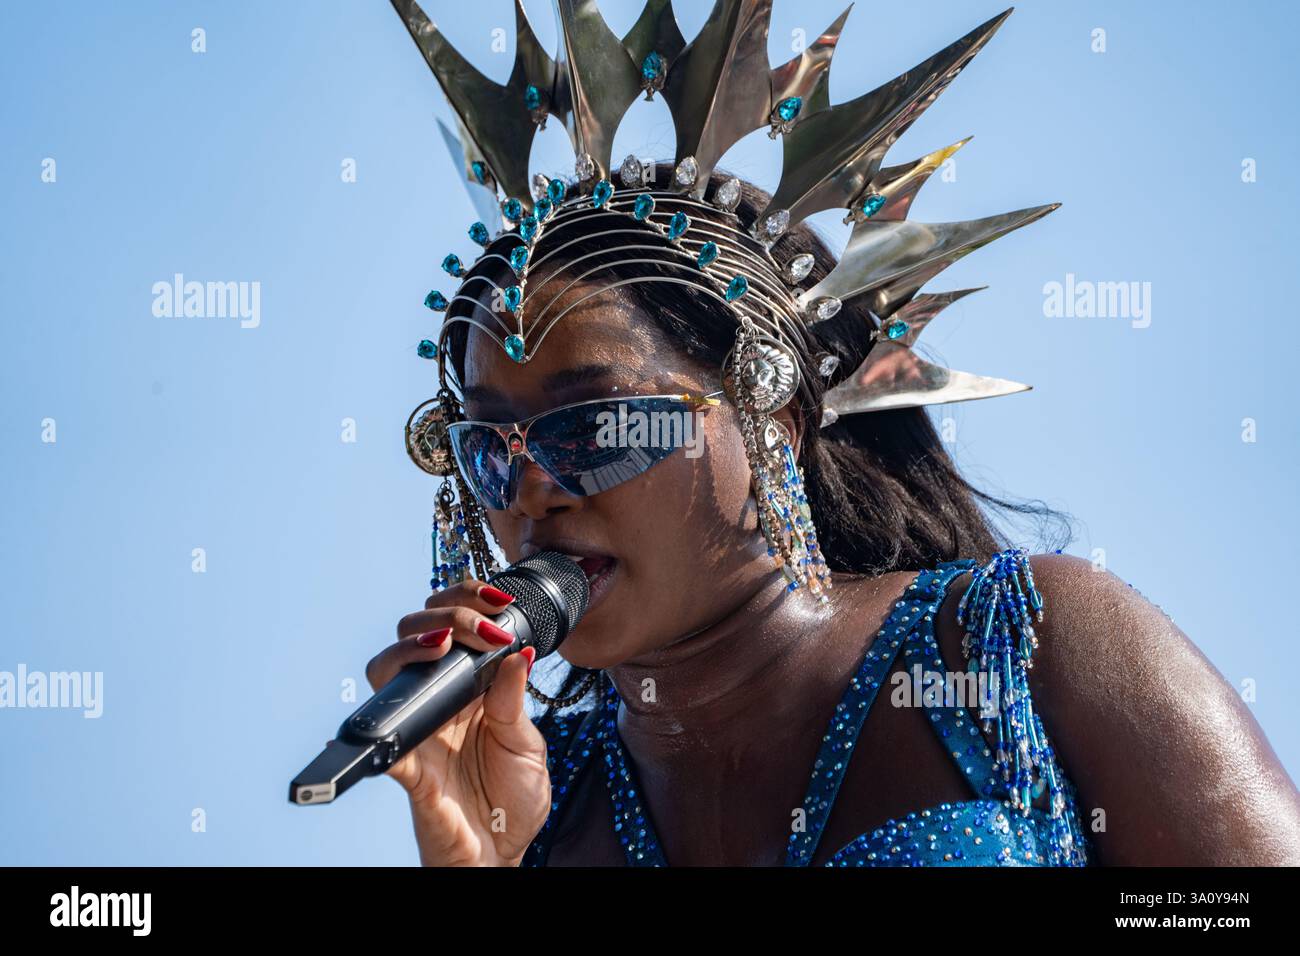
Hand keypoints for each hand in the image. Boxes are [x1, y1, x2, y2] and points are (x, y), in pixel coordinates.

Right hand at [366, 580, 549, 865]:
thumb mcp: (526, 743)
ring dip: (410, 648)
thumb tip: (518, 651)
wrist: (500, 854)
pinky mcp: (407, 768)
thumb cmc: (512, 799)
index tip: (497, 602)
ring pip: (386, 671)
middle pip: (413, 633)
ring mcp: (418, 729)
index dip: (465, 601)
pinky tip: (401, 715)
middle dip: (444, 613)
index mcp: (467, 687)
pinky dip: (382, 728)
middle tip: (482, 626)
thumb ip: (516, 699)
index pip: (451, 625)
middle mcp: (437, 700)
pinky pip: (384, 742)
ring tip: (443, 644)